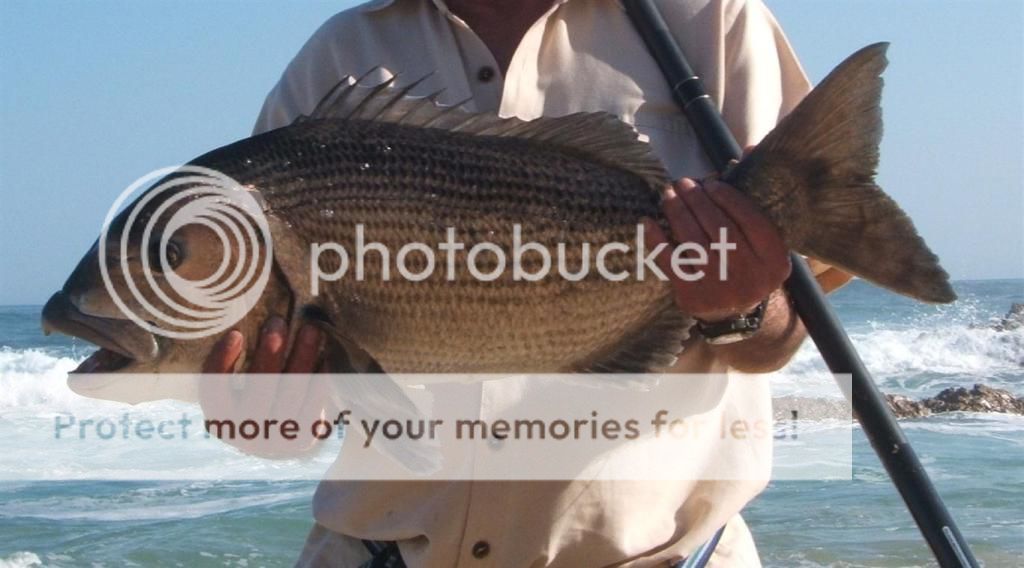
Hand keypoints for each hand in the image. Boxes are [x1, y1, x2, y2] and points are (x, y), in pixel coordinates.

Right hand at [199, 317, 328, 457]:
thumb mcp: (235, 387)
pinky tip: (325, 356)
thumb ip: (236, 362)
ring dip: (302, 358)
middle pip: (258, 389)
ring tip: (311, 330)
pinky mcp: (303, 439)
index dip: (222, 362)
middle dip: (270, 353)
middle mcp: (244, 432)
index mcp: (219, 418)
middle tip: (278, 322)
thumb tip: (247, 321)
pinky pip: (314, 404)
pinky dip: (320, 378)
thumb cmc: (252, 398)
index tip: (236, 334)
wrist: (277, 438)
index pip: (214, 389)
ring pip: (291, 394)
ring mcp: (275, 439)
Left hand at [644, 177, 790, 321]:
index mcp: (774, 259)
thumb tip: (746, 150)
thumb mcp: (763, 239)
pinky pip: (670, 262)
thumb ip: (755, 197)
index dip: (728, 197)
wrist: (737, 316)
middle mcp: (750, 275)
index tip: (711, 182)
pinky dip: (657, 240)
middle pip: (719, 227)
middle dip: (697, 200)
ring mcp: (720, 287)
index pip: (750, 219)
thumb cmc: (748, 264)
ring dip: (677, 212)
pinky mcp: (693, 296)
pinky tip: (649, 222)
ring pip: (693, 240)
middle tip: (684, 183)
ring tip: (669, 194)